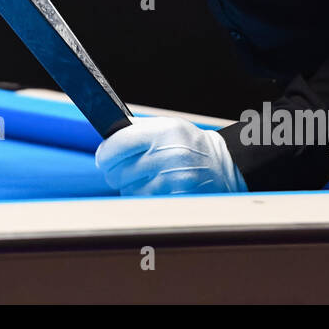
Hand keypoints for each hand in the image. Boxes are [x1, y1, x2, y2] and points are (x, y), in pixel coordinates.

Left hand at [95, 117, 247, 194]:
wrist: (224, 166)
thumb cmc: (190, 145)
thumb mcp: (167, 126)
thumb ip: (136, 131)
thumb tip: (106, 143)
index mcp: (164, 132)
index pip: (118, 144)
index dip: (105, 153)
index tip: (104, 157)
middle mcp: (169, 156)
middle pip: (117, 171)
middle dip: (116, 170)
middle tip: (126, 167)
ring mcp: (173, 181)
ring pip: (128, 189)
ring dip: (131, 185)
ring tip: (149, 176)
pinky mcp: (176, 200)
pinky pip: (143, 202)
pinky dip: (144, 197)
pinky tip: (157, 188)